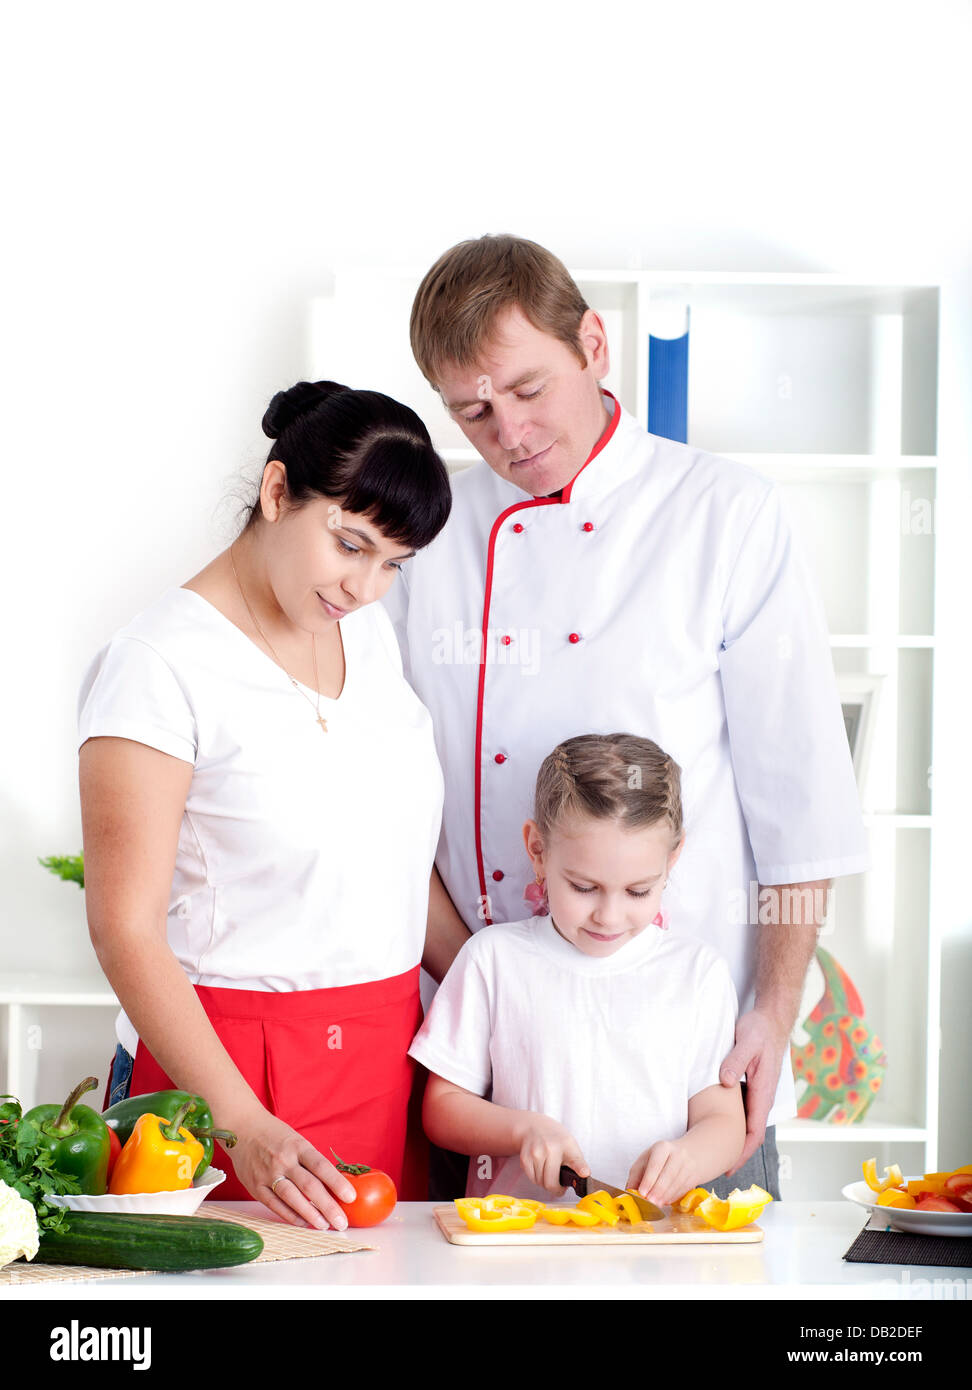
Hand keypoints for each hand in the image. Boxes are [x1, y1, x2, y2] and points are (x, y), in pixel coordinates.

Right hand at [225, 1112, 358, 1229]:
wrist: (242, 1128)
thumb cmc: (275, 1135)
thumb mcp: (296, 1140)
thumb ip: (310, 1161)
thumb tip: (333, 1185)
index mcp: (298, 1146)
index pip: (322, 1166)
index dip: (337, 1183)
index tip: (350, 1197)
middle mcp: (284, 1160)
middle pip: (309, 1186)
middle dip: (328, 1206)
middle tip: (341, 1222)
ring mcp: (268, 1173)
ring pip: (292, 1198)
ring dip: (310, 1215)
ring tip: (325, 1226)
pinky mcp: (255, 1186)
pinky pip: (275, 1205)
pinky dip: (290, 1216)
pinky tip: (303, 1222)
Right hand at [516, 1112, 588, 1192]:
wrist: (535, 1127)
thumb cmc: (556, 1140)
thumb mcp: (571, 1145)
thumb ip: (578, 1163)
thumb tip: (584, 1177)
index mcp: (566, 1145)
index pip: (575, 1160)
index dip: (580, 1168)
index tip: (585, 1173)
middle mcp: (550, 1148)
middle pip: (551, 1182)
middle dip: (556, 1189)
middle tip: (560, 1186)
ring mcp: (535, 1153)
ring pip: (540, 1183)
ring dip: (545, 1183)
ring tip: (550, 1173)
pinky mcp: (525, 1158)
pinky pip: (532, 1179)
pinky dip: (537, 1179)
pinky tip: (541, 1169)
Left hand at [626, 1140, 696, 1205]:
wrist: (692, 1153)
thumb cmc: (663, 1158)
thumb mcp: (647, 1159)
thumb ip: (637, 1174)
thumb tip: (630, 1191)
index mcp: (662, 1147)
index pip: (655, 1164)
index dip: (648, 1180)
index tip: (642, 1192)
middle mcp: (677, 1154)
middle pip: (667, 1175)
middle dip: (657, 1191)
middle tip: (649, 1202)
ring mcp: (688, 1165)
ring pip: (676, 1184)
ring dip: (665, 1196)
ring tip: (656, 1204)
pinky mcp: (695, 1176)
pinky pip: (683, 1189)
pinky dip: (674, 1197)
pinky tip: (666, 1201)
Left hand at [719, 1007, 788, 1173]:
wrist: (772, 1019)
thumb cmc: (759, 1031)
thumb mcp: (746, 1043)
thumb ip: (735, 1062)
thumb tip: (725, 1082)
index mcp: (763, 1092)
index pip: (754, 1132)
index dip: (742, 1152)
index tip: (729, 1168)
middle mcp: (762, 1096)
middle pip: (750, 1133)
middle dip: (736, 1152)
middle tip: (715, 1168)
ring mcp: (758, 1091)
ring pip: (747, 1122)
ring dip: (734, 1138)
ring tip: (715, 1152)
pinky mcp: (753, 1085)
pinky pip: (743, 1109)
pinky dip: (733, 1121)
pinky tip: (718, 1123)